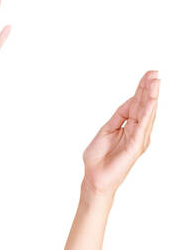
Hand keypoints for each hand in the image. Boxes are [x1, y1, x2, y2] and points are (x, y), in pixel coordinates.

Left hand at [82, 71, 158, 195]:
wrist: (94, 177)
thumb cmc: (99, 157)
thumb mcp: (107, 130)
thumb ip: (119, 117)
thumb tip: (130, 101)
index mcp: (129, 127)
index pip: (137, 105)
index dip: (141, 90)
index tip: (148, 75)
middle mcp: (138, 131)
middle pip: (144, 106)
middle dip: (149, 88)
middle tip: (154, 72)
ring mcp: (139, 138)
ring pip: (147, 112)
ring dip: (151, 96)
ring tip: (155, 80)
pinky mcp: (137, 145)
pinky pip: (143, 125)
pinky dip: (147, 111)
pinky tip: (151, 100)